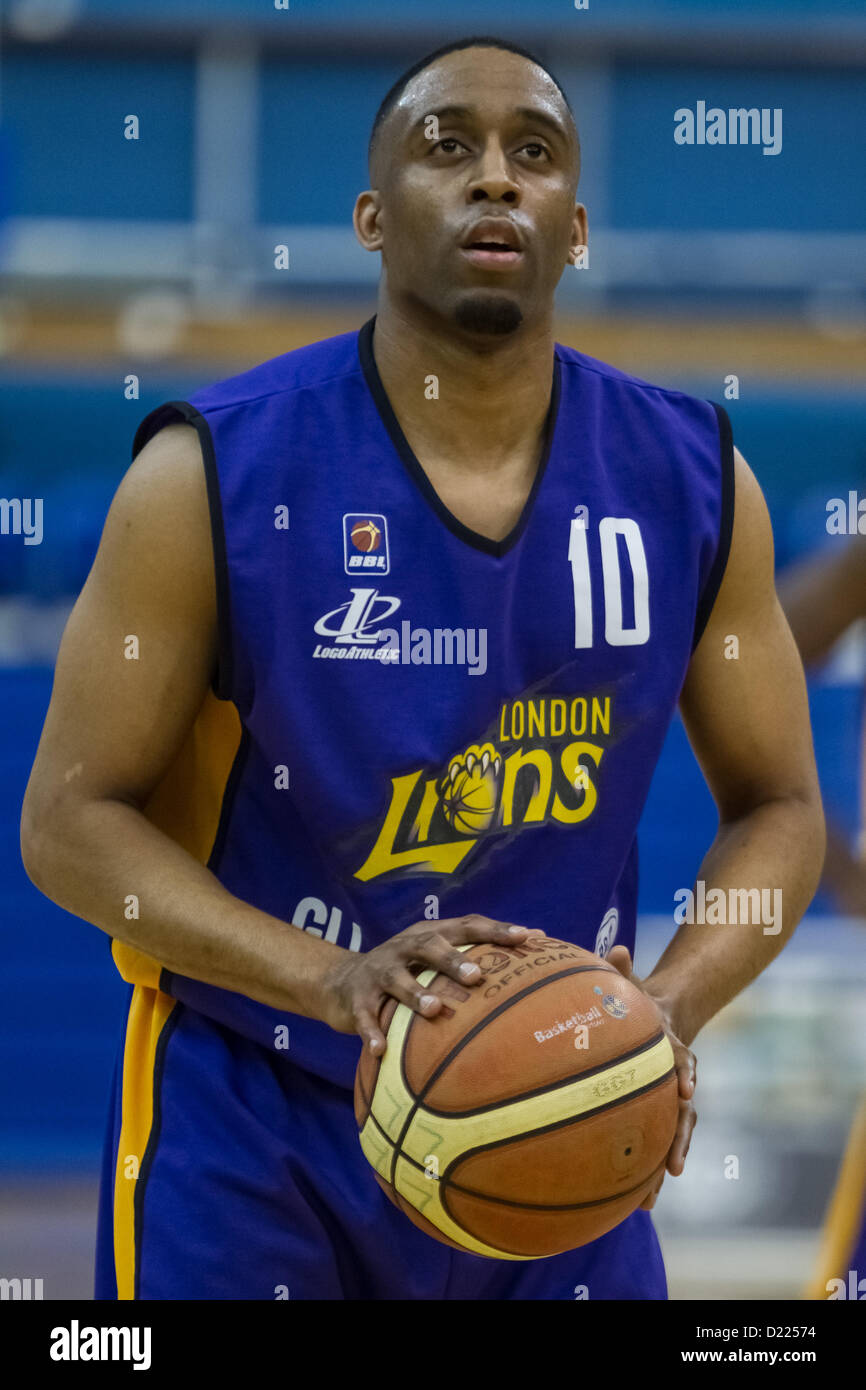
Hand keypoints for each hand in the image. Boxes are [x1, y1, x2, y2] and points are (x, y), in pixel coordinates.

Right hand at [318, 914, 528, 1055]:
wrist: (341, 983)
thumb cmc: (407, 971)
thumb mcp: (436, 957)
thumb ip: (478, 951)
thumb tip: (539, 940)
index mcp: (428, 934)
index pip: (465, 926)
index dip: (495, 930)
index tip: (526, 937)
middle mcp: (403, 948)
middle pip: (428, 947)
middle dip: (452, 959)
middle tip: (476, 976)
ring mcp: (378, 972)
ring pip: (396, 979)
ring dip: (414, 993)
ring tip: (435, 1009)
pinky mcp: (357, 999)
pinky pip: (365, 1016)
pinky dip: (372, 1031)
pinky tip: (381, 1050)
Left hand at [606, 945, 696, 1209]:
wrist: (659, 1016)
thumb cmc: (637, 999)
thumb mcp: (631, 981)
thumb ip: (622, 969)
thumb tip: (617, 948)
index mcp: (672, 1047)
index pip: (685, 1061)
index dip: (685, 1074)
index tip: (686, 1089)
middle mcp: (677, 1078)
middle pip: (684, 1113)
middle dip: (680, 1140)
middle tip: (674, 1167)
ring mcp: (670, 1100)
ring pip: (673, 1137)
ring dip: (663, 1166)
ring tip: (650, 1200)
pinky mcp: (657, 1114)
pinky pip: (655, 1144)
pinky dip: (648, 1172)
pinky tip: (635, 1202)